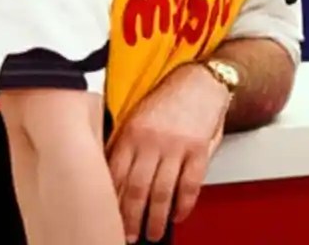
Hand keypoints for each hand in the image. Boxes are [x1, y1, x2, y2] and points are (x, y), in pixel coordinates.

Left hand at [106, 62, 229, 242]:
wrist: (202, 79)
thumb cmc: (169, 98)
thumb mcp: (137, 117)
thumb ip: (125, 144)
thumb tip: (109, 176)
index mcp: (131, 133)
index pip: (114, 176)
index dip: (110, 203)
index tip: (107, 219)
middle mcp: (151, 141)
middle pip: (135, 189)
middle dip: (131, 219)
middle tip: (129, 236)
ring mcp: (176, 146)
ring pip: (162, 192)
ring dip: (157, 218)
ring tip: (154, 232)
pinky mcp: (199, 149)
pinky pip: (190, 184)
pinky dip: (184, 204)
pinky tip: (179, 214)